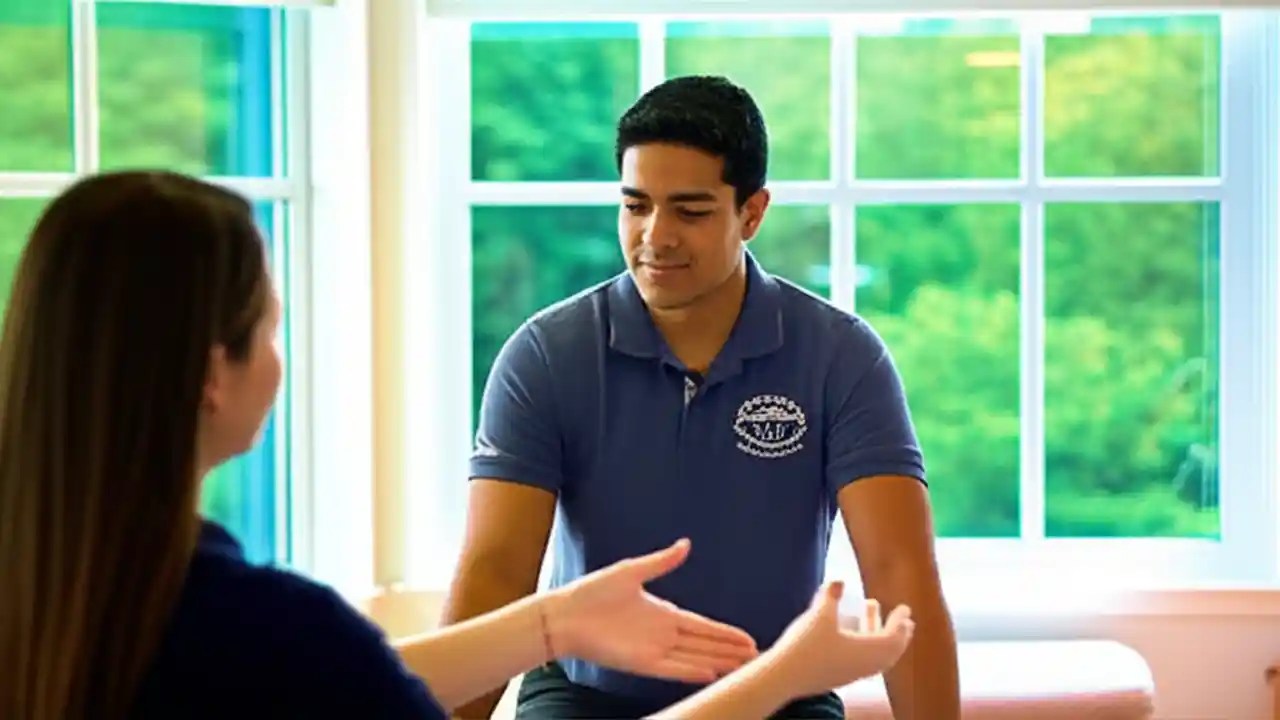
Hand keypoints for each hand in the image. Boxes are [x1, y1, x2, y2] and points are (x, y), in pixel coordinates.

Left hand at [544, 538, 758, 683]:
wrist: (565, 613)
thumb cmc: (593, 591)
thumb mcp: (632, 571)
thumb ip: (661, 562)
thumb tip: (686, 544)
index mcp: (663, 613)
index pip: (703, 626)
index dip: (726, 633)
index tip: (749, 638)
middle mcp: (663, 634)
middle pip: (705, 645)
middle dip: (731, 651)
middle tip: (759, 657)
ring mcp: (653, 650)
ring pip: (695, 659)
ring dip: (719, 664)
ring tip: (744, 669)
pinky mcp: (640, 663)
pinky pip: (672, 668)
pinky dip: (692, 671)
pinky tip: (712, 673)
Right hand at [763, 581, 913, 700]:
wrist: (785, 676)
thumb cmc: (806, 645)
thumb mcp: (819, 615)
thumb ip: (831, 596)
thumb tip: (839, 580)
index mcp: (867, 651)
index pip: (893, 637)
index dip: (900, 621)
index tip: (905, 609)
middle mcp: (865, 666)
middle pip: (890, 651)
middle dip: (898, 633)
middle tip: (904, 621)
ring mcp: (853, 673)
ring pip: (877, 657)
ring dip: (879, 635)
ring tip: (870, 613)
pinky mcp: (840, 677)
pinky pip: (865, 662)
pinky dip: (868, 646)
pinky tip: (853, 634)